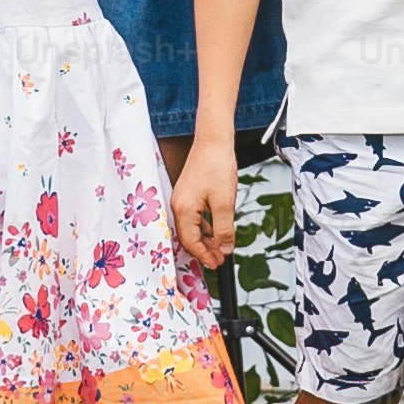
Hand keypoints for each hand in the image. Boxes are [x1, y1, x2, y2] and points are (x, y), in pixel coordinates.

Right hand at [169, 131, 237, 269]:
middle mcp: (179, 205)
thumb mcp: (224, 202)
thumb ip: (224, 228)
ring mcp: (182, 199)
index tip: (217, 263)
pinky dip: (205, 227)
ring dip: (206, 240)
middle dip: (204, 250)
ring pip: (192, 228)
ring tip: (221, 248)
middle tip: (220, 259)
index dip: (204, 255)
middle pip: (188, 237)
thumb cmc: (216, 165)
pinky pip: (194, 217)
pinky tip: (216, 230)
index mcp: (184, 209)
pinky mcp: (189, 193)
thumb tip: (225, 248)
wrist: (213, 141)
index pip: (190, 241)